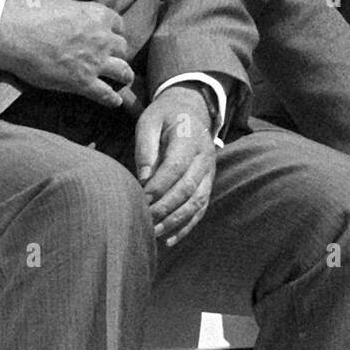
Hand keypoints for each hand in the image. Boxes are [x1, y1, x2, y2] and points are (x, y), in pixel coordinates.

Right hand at [0, 0, 132, 108]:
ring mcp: (95, 62)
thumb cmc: (31, 16)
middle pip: (122, 48)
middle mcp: (102, 38)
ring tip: (123, 80)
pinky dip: (113, 99)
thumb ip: (79, 15)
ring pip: (123, 71)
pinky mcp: (83, 82)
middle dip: (118, 53)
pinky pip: (107, 95)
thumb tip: (78, 21)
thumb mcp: (63, 6)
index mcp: (97, 15)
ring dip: (124, 75)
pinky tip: (114, 101)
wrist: (15, 35)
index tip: (111, 38)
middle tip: (112, 59)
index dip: (115, 33)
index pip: (118, 25)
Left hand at [135, 86, 215, 247]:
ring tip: (154, 233)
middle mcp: (204, 158)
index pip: (176, 167)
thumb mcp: (149, 120)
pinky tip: (170, 240)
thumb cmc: (164, 116)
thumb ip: (146, 147)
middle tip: (144, 221)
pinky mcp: (207, 183)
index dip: (159, 186)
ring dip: (176, 221)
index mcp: (189, 139)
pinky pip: (200, 208)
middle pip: (188, 188)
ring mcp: (208, 172)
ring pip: (197, 202)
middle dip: (165, 208)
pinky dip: (187, 226)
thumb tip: (143, 179)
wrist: (191, 109)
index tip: (140, 199)